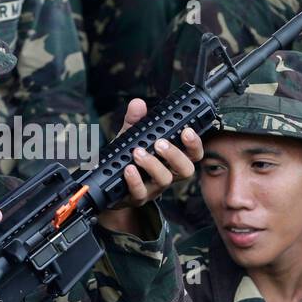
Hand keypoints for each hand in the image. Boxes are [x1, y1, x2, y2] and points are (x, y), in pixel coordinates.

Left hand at [97, 98, 202, 233]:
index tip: (187, 131)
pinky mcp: (137, 198)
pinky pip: (140, 193)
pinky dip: (135, 180)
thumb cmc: (126, 158)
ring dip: (153, 164)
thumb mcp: (130, 137)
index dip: (194, 144)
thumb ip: (135, 120)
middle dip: (175, 155)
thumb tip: (138, 104)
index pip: (193, 154)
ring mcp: (153, 189)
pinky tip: (128, 169)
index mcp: (170, 160)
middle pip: (185, 170)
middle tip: (160, 143)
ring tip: (138, 152)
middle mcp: (167, 175)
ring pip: (164, 180)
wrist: (107, 182)